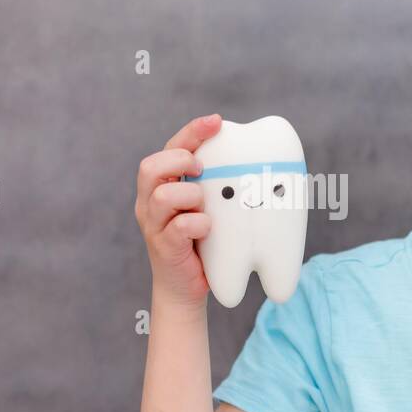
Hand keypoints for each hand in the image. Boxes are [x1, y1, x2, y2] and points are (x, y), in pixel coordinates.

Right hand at [133, 113, 223, 307]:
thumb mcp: (210, 207)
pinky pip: (177, 227)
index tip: (216, 122)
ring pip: (162, 195)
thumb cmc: (202, 243)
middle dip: (181, 160)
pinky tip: (208, 228)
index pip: (170, 148)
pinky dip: (196, 223)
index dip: (191, 132)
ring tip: (206, 206)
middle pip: (151, 167)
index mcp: (163, 186)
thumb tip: (260, 164)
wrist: (187, 290)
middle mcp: (150, 202)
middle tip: (203, 169)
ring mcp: (154, 225)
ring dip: (190, 195)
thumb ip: (219, 187)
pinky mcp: (163, 247)